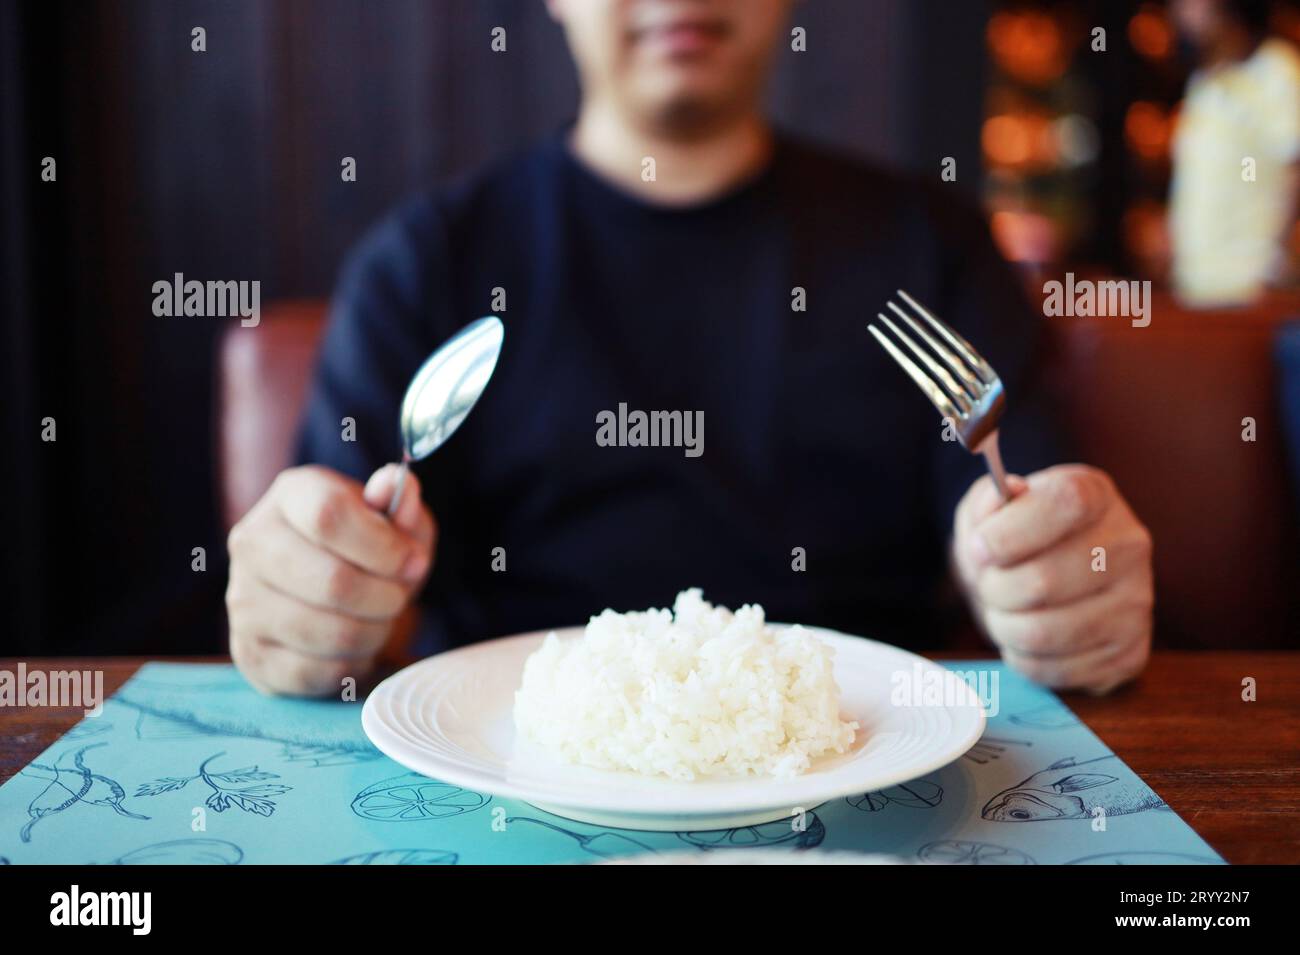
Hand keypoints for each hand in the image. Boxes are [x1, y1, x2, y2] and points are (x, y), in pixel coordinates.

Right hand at [227, 463, 435, 695]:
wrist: (336, 596)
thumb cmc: (371, 552)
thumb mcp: (398, 523)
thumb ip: (401, 507)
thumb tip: (397, 487)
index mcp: (291, 495)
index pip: (329, 514)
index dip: (384, 546)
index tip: (413, 561)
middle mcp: (253, 542)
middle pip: (332, 581)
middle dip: (386, 597)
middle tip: (400, 596)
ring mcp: (243, 600)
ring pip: (327, 631)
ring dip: (373, 632)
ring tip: (381, 619)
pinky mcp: (249, 653)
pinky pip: (314, 672)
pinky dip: (351, 664)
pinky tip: (356, 646)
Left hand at [952, 464, 1152, 693]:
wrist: (1043, 577)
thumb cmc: (1014, 538)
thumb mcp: (992, 508)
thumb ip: (988, 501)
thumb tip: (1007, 495)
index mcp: (1095, 495)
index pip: (1065, 504)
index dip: (1010, 532)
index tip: (980, 548)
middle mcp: (1128, 544)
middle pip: (1043, 581)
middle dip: (994, 589)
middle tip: (988, 586)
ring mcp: (1136, 602)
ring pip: (1045, 632)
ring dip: (1004, 627)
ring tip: (1003, 612)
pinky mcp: (1130, 652)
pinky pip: (1055, 669)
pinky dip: (1022, 658)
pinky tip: (1025, 638)